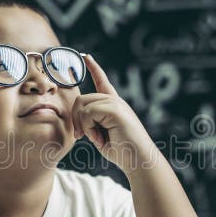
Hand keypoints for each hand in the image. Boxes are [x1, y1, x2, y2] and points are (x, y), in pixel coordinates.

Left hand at [72, 55, 159, 174]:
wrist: (139, 160)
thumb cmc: (122, 151)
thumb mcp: (101, 134)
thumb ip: (90, 121)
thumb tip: (78, 113)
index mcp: (113, 105)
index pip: (102, 81)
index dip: (94, 68)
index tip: (86, 56)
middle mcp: (115, 101)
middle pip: (81, 99)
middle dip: (76, 120)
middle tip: (81, 137)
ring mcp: (116, 103)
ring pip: (83, 106)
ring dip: (83, 126)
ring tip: (95, 139)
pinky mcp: (115, 109)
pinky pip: (88, 113)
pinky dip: (88, 128)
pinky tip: (99, 138)